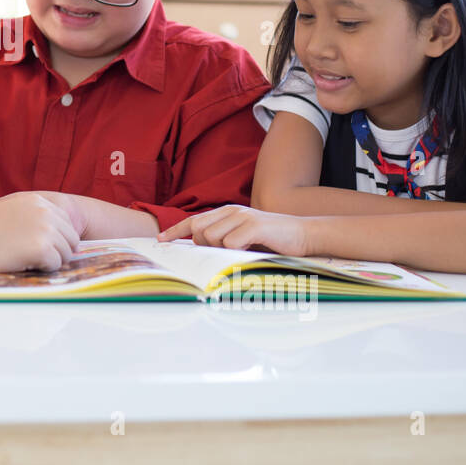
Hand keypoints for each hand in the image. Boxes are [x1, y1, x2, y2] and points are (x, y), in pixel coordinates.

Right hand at [0, 193, 82, 271]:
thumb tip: (53, 236)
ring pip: (66, 254)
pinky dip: (43, 269)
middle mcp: (46, 212)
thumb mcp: (12, 211)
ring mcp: (45, 230)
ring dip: (51, 262)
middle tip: (36, 259)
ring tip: (28, 261)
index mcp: (39, 201)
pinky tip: (25, 264)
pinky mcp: (40, 248)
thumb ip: (33, 217)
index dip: (58, 239)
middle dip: (59, 252)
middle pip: (72, 239)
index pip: (67, 224)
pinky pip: (55, 265)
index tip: (43, 248)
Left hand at [158, 204, 312, 257]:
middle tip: (223, 253)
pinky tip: (250, 251)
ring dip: (220, 250)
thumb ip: (224, 239)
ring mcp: (242, 216)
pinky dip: (235, 252)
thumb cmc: (273, 240)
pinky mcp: (253, 225)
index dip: (175, 230)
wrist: (304, 234)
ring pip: (211, 236)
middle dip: (203, 246)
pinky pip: (230, 243)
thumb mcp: (244, 238)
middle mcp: (231, 211)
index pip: (194, 220)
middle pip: (198, 230)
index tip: (160, 241)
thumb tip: (200, 250)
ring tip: (241, 252)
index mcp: (227, 213)